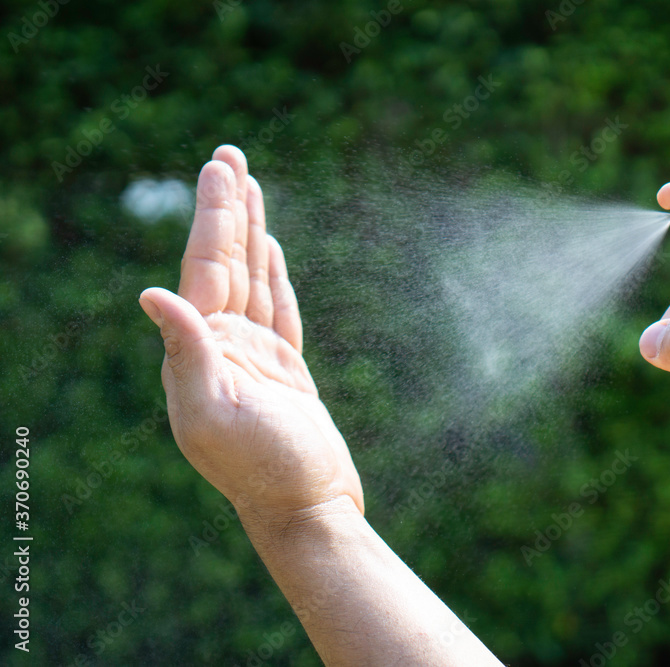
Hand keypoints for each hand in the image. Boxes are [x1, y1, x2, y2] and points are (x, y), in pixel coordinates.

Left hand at [139, 145, 363, 521]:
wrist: (306, 507)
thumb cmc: (264, 470)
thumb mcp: (217, 415)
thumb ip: (187, 354)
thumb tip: (151, 295)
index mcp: (201, 351)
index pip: (206, 268)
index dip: (215, 216)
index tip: (222, 170)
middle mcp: (221, 346)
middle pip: (225, 262)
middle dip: (227, 208)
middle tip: (229, 156)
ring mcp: (254, 356)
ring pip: (250, 279)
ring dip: (249, 232)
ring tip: (249, 188)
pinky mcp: (284, 369)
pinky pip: (276, 308)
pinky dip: (273, 275)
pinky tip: (269, 250)